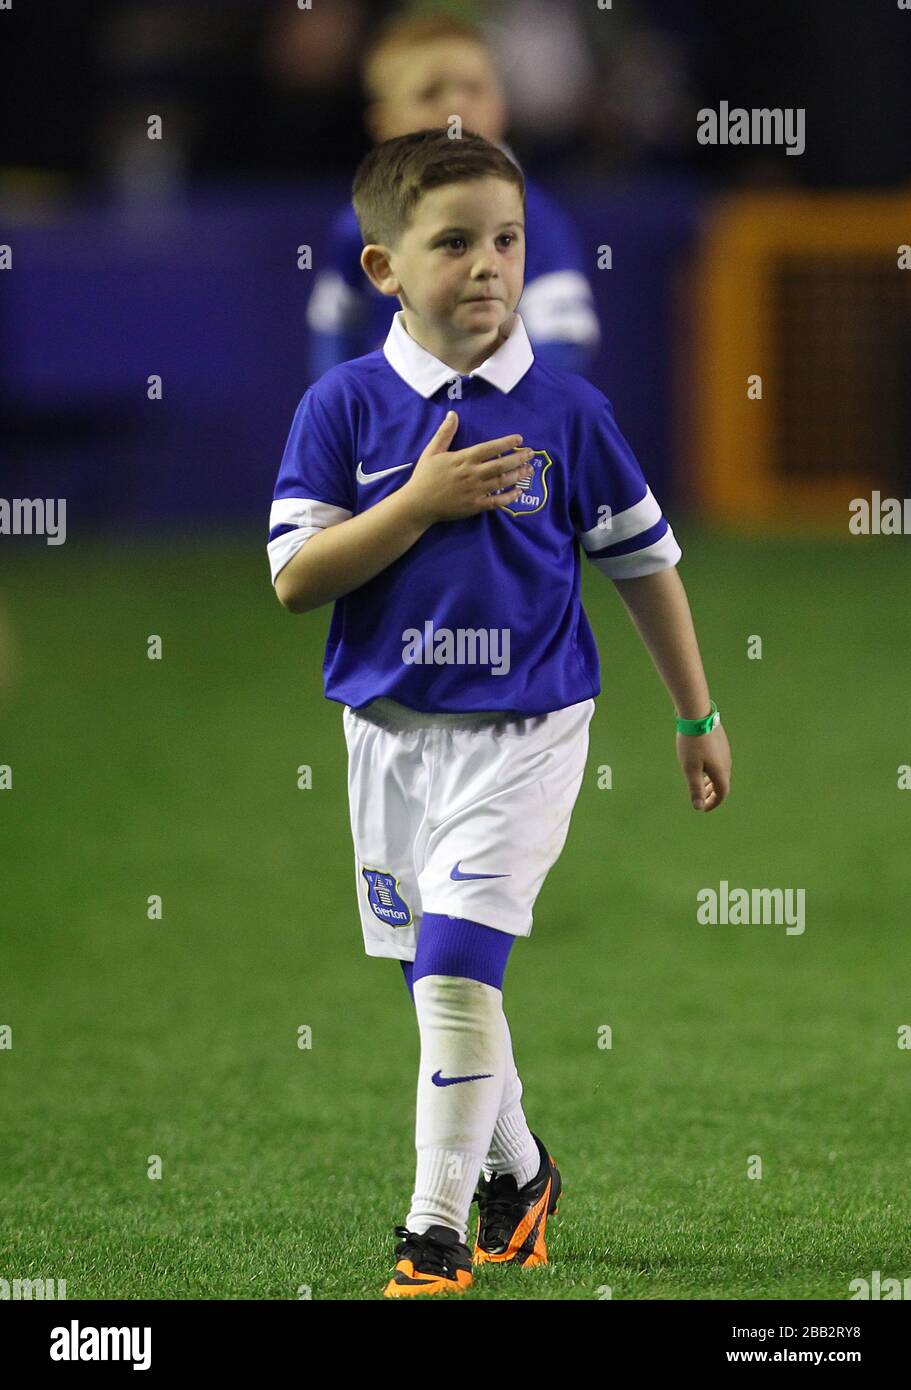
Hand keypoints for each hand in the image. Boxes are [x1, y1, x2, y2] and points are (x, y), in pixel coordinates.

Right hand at [401, 411, 534, 524]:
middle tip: (531, 453)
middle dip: (519, 458)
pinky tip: (518, 492)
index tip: (519, 439)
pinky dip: (509, 497)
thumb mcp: (432, 451)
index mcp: (463, 459)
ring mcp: (475, 491)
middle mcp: (472, 474)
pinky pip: (496, 501)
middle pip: (502, 464)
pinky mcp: (475, 506)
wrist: (418, 504)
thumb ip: (445, 433)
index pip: (490, 448)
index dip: (507, 443)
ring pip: (502, 481)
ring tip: (528, 469)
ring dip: (518, 475)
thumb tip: (453, 414)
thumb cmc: (424, 477)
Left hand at [676, 722, 730, 810]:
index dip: (713, 803)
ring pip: (721, 773)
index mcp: (721, 772)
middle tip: (701, 799)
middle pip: (722, 784)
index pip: (722, 793)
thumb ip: (695, 789)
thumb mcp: (690, 769)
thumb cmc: (692, 744)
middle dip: (712, 794)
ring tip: (700, 784)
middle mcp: (727, 763)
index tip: (703, 808)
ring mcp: (725, 752)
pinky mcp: (721, 743)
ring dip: (711, 782)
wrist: (697, 715)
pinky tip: (701, 766)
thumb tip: (699, 807)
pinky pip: (719, 763)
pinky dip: (711, 771)